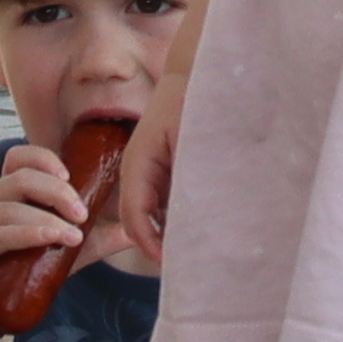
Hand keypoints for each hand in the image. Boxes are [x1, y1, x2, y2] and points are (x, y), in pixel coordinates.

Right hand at [0, 135, 99, 303]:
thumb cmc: (21, 277)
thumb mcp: (64, 253)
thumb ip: (94, 240)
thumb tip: (133, 232)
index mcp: (4, 192)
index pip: (19, 157)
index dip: (44, 159)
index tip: (71, 176)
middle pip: (21, 178)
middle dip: (57, 193)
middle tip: (82, 214)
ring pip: (12, 206)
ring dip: (48, 218)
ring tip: (74, 235)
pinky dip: (28, 233)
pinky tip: (50, 238)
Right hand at [101, 90, 183, 275]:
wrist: (200, 74)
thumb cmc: (194, 102)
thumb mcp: (189, 145)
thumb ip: (185, 184)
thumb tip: (188, 223)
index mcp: (137, 166)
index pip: (136, 219)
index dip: (152, 246)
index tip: (175, 264)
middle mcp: (140, 172)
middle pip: (143, 223)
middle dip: (164, 247)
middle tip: (192, 267)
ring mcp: (152, 171)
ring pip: (156, 216)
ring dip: (173, 235)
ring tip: (200, 253)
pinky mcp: (167, 171)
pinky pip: (169, 203)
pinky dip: (182, 219)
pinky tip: (206, 227)